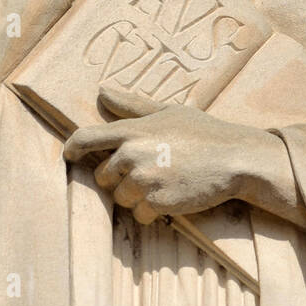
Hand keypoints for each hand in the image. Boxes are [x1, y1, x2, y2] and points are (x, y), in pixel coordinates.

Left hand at [62, 85, 290, 224]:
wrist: (235, 158)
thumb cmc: (203, 131)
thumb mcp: (168, 111)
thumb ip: (131, 106)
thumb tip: (101, 91)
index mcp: (132, 130)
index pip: (85, 138)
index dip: (72, 150)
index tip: (70, 157)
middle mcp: (133, 154)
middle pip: (102, 176)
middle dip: (119, 178)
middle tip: (147, 172)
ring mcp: (144, 180)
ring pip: (121, 198)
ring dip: (136, 196)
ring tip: (163, 183)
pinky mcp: (157, 203)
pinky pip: (139, 215)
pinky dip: (151, 212)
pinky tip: (171, 198)